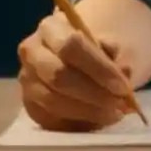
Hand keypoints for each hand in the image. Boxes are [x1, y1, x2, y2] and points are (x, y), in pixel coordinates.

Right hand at [17, 11, 135, 131]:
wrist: (78, 58)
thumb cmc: (95, 48)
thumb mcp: (110, 43)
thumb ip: (117, 56)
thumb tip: (123, 72)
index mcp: (51, 28)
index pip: (71, 46)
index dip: (98, 68)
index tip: (123, 86)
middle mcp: (31, 52)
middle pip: (59, 76)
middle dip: (93, 93)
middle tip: (120, 103)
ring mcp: (27, 80)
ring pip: (54, 101)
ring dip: (88, 111)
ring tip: (114, 113)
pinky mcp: (30, 105)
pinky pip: (52, 119)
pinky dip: (78, 122)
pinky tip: (98, 119)